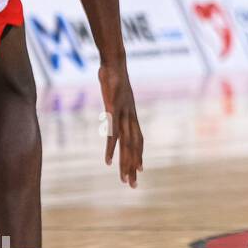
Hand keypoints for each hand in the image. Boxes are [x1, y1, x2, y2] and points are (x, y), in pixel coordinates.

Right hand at [99, 62, 143, 187]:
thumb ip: (116, 108)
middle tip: (133, 185)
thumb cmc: (114, 79)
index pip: (138, 141)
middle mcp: (130, 118)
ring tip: (123, 179)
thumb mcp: (116, 96)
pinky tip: (107, 160)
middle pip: (134, 147)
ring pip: (125, 144)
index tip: (139, 171)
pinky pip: (112, 132)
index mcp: (131, 116)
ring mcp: (123, 115)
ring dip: (124, 162)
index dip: (139, 156)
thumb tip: (114, 113)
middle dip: (133, 167)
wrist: (115, 62)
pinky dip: (110, 147)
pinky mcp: (113, 111)